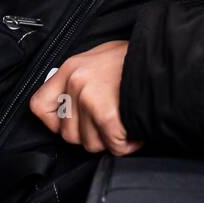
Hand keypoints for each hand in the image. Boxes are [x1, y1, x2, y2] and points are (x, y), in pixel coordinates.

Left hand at [28, 40, 143, 155]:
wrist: (164, 55)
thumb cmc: (135, 59)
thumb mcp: (100, 58)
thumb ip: (81, 80)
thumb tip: (73, 103)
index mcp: (70, 69)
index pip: (39, 106)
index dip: (55, 122)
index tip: (73, 122)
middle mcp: (76, 83)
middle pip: (68, 133)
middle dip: (90, 134)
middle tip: (109, 122)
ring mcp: (90, 99)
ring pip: (90, 144)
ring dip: (110, 140)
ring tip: (124, 121)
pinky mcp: (108, 115)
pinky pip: (113, 147)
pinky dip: (128, 144)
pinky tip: (134, 130)